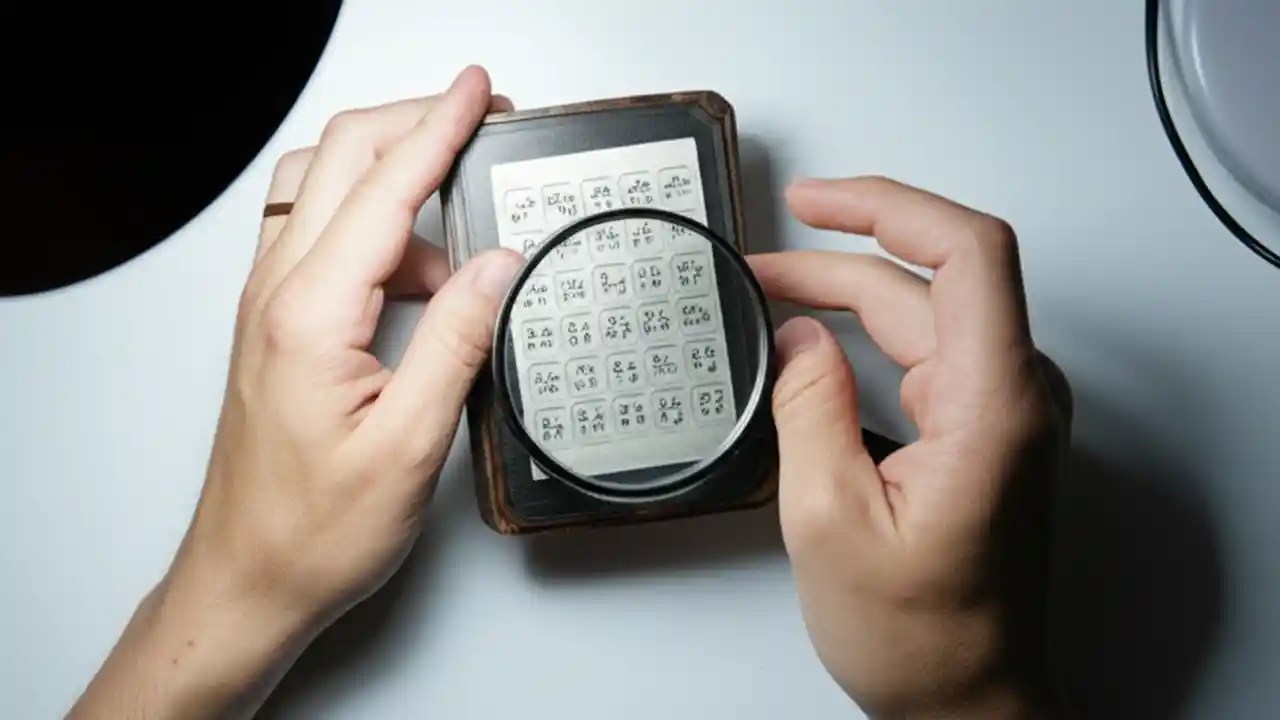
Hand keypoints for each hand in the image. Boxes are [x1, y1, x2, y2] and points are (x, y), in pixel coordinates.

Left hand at [69, 66, 522, 719]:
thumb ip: (458, 340)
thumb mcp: (410, 443)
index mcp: (309, 312)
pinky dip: (380, 229)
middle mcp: (277, 293)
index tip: (482, 94)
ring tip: (464, 217)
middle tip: (480, 119)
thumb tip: (499, 265)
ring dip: (394, 176)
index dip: (439, 129)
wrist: (248, 576)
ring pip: (328, 192)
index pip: (385, 188)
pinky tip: (426, 277)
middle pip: (342, 160)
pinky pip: (325, 239)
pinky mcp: (277, 323)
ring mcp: (269, 304)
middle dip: (414, 123)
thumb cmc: (314, 529)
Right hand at [749, 178, 1072, 718]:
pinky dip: (869, 334)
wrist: (970, 696)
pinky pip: (927, 354)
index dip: (889, 207)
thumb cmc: (924, 637)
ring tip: (774, 292)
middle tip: (758, 268)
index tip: (817, 201)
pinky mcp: (984, 429)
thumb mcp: (830, 521)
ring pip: (925, 315)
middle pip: (929, 283)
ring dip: (850, 294)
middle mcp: (1013, 397)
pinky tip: (820, 335)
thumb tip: (798, 335)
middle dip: (837, 261)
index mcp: (992, 408)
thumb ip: (808, 410)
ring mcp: (1003, 411)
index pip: (967, 254)